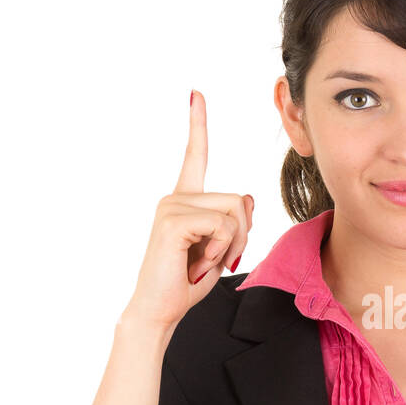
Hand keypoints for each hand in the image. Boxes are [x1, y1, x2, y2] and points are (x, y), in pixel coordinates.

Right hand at [124, 89, 254, 330]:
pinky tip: (197, 264)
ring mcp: (171, 206)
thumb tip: (245, 197)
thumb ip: (234, 221)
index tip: (196, 94)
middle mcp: (175, 197)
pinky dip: (219, 250)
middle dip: (243, 234)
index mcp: (185, 200)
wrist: (160, 310)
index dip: (197, 125)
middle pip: (239, 199)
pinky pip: (222, 226)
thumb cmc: (186, 282)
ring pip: (234, 211)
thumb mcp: (220, 248)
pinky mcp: (172, 220)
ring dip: (233, 244)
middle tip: (219, 259)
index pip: (195, 156)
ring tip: (206, 262)